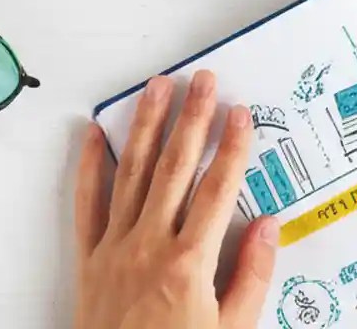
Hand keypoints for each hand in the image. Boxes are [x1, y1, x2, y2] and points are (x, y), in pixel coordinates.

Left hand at [74, 71, 279, 328]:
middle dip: (192, 119)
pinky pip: (87, 205)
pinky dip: (89, 168)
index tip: (241, 114)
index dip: (232, 147)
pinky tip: (94, 136)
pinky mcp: (88, 260)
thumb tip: (268, 226)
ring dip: (146, 125)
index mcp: (189, 262)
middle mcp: (149, 246)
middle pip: (174, 168)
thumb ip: (253, 275)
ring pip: (131, 173)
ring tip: (156, 89)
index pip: (218, 189)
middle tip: (203, 81)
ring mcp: (115, 249)